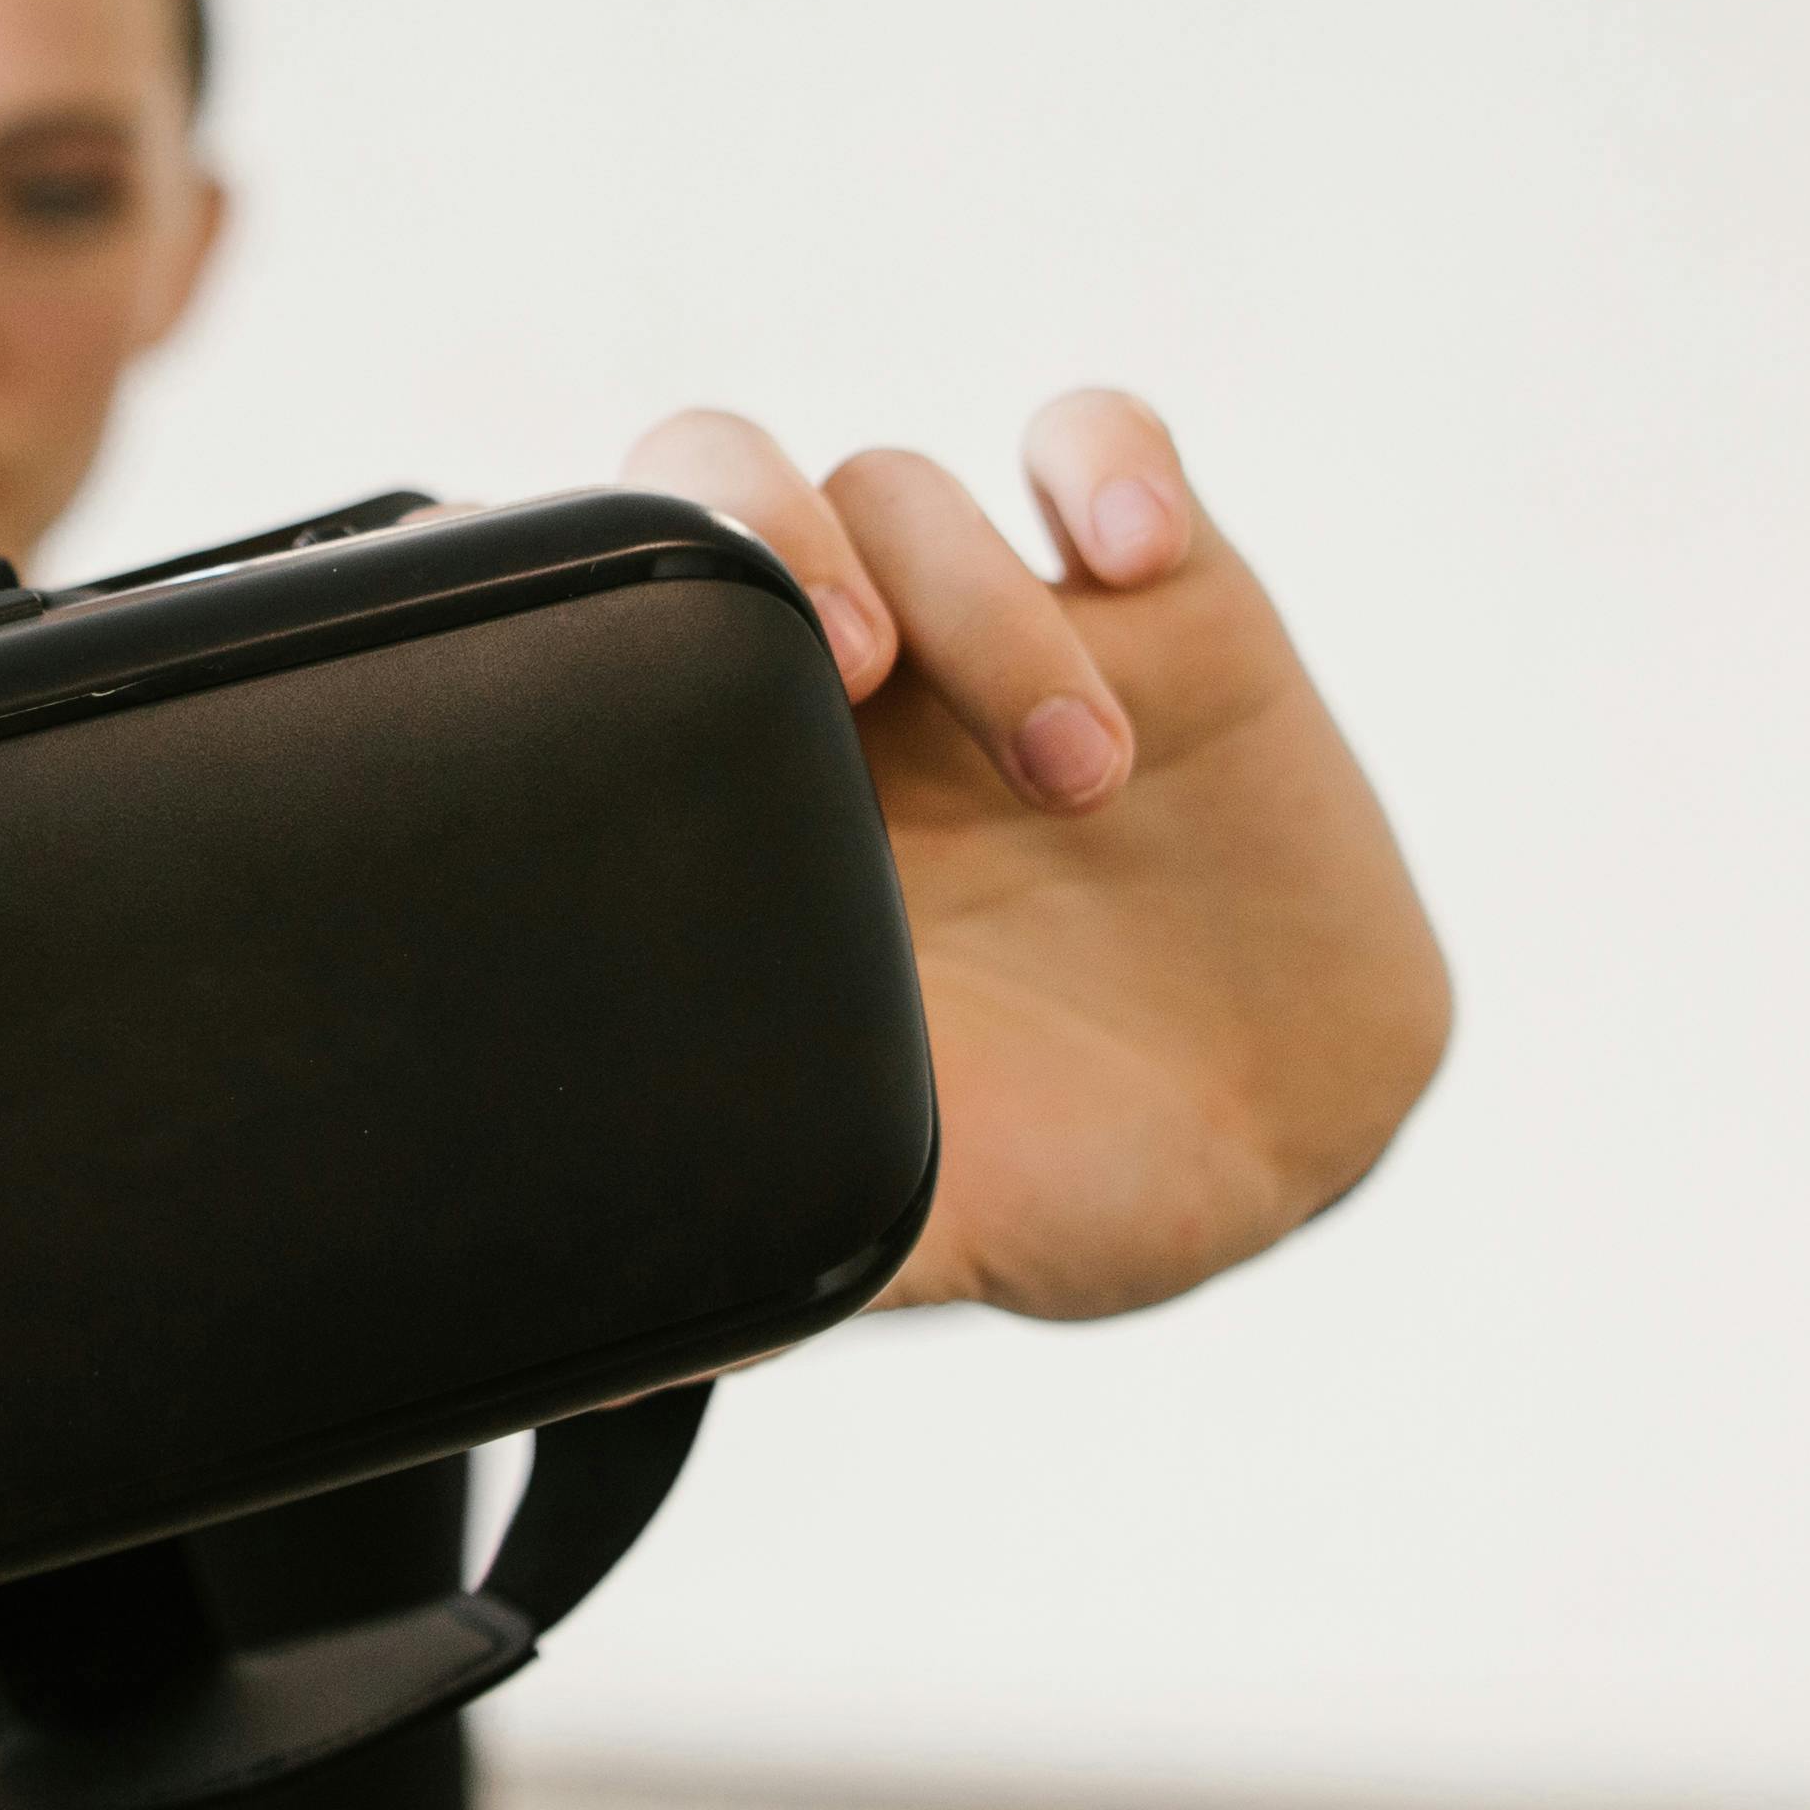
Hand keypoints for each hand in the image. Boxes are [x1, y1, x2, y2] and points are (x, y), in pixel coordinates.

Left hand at [628, 399, 1451, 1320]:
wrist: (1241, 1161)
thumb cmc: (1014, 1155)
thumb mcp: (864, 1191)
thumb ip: (734, 1217)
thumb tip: (574, 1361)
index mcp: (719, 776)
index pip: (595, 606)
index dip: (568, 568)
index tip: (585, 637)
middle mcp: (837, 674)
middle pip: (733, 484)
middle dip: (766, 533)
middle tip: (836, 668)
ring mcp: (994, 620)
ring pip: (914, 493)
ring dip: (981, 596)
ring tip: (1074, 771)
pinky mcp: (1168, 607)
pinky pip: (1116, 448)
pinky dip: (1112, 455)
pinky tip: (1133, 541)